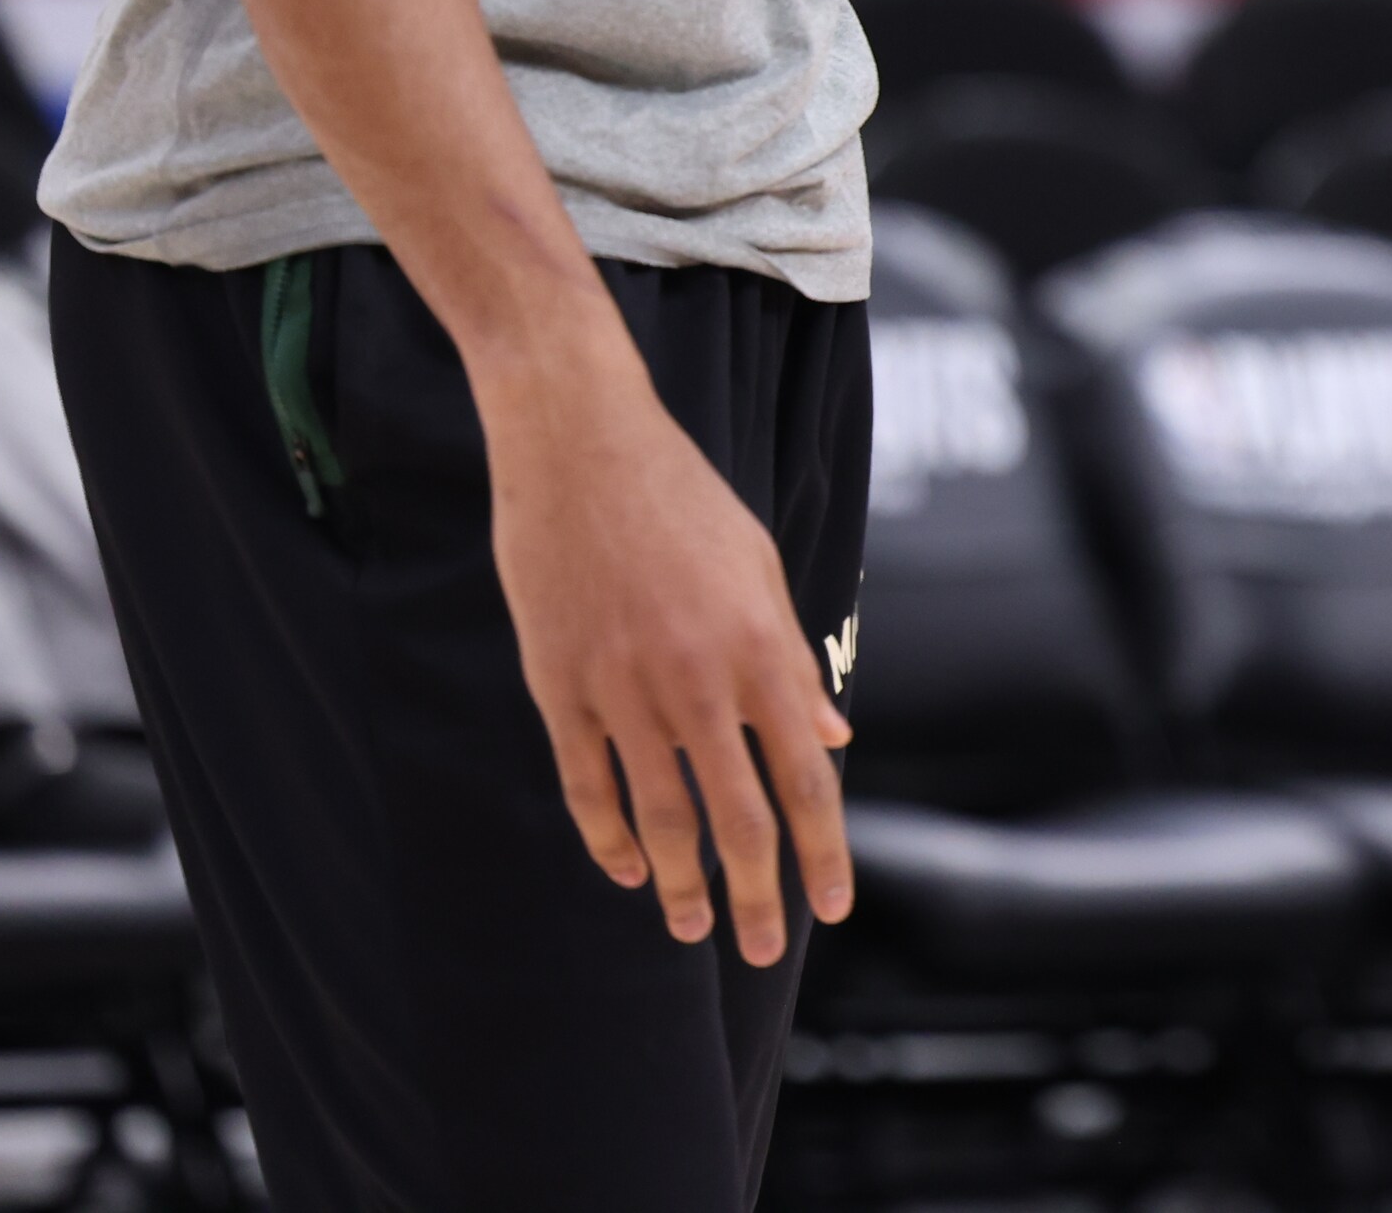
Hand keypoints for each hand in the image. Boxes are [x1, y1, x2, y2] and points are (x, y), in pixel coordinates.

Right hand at [473, 342, 852, 961]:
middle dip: (757, 894)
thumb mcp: (758, 569)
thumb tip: (832, 738)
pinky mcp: (559, 685)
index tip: (832, 905)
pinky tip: (626, 869)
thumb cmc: (682, 499)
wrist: (579, 441)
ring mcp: (621, 687)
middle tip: (765, 949)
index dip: (821, 851)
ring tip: (691, 928)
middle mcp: (696, 680)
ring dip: (678, 884)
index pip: (804, 778)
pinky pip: (588, 784)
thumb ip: (791, 662)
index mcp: (757, 648)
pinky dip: (608, 837)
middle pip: (736, 817)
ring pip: (659, 815)